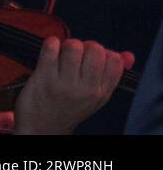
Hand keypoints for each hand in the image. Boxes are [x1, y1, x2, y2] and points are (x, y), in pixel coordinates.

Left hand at [13, 37, 134, 133]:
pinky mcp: (44, 78)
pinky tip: (51, 47)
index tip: (92, 56)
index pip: (113, 61)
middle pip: (94, 50)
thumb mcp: (95, 95)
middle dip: (84, 45)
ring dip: (66, 44)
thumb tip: (128, 55)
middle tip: (75, 52)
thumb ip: (111, 74)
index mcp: (101, 92)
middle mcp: (86, 90)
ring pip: (73, 47)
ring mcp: (65, 85)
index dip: (103, 51)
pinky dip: (51, 43)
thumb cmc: (69, 106)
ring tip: (61, 52)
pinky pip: (50, 50)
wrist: (43, 126)